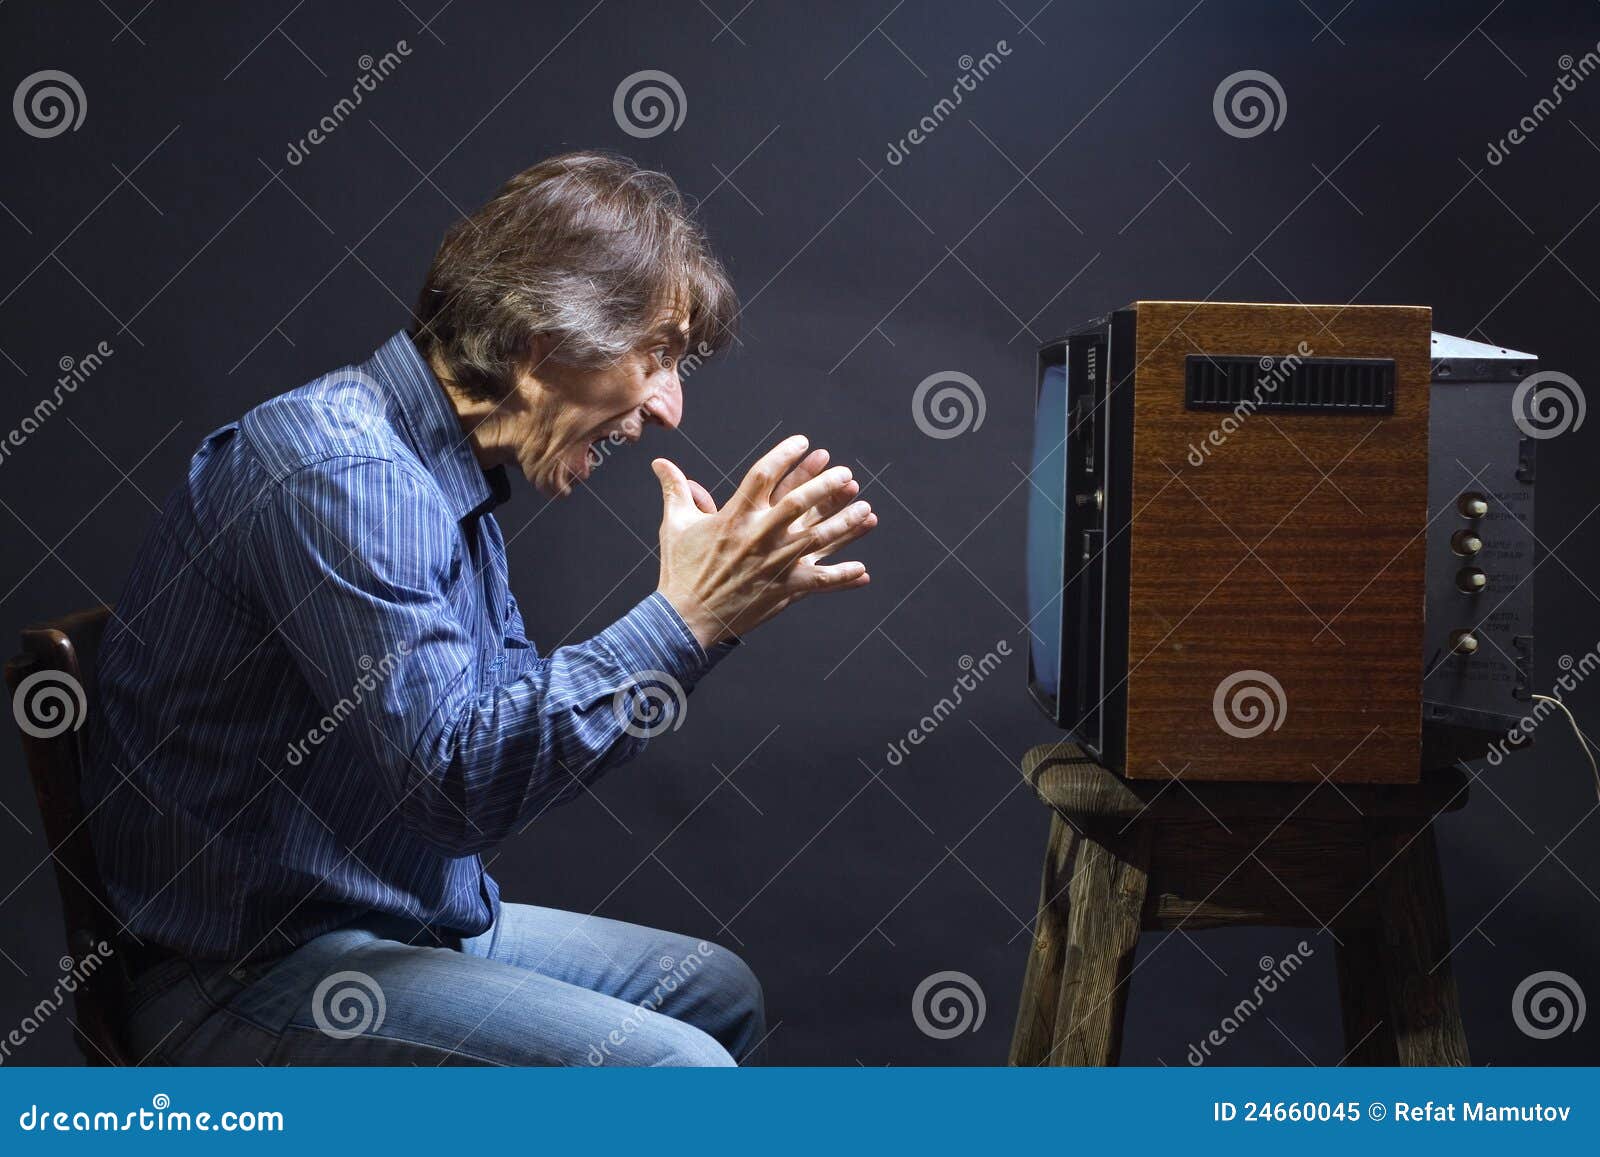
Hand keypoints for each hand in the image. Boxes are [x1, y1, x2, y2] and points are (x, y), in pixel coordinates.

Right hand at [654, 435, 877, 647]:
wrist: (685, 619)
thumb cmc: (680, 570)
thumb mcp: (675, 525)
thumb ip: (675, 489)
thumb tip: (659, 462)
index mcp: (734, 516)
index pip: (763, 474)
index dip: (785, 455)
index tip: (804, 442)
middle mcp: (759, 536)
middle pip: (799, 502)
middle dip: (826, 485)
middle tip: (845, 473)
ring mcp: (775, 564)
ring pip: (819, 538)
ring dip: (846, 523)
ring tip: (867, 509)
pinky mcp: (784, 590)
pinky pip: (820, 581)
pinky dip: (843, 577)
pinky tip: (863, 569)